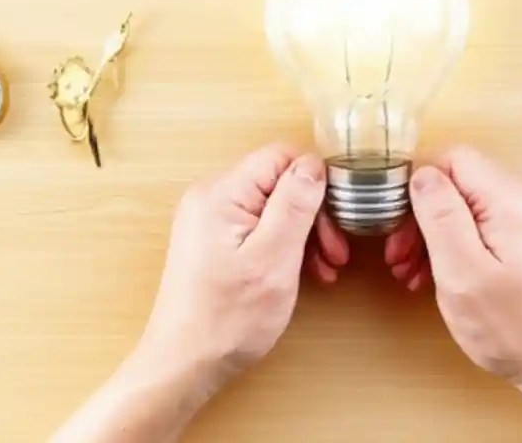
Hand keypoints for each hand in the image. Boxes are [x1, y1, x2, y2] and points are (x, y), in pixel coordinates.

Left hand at [146, 143, 344, 377]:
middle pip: (279, 182)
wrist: (184, 364)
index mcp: (222, 193)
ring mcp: (210, 220)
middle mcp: (211, 197)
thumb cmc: (227, 318)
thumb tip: (314, 164)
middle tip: (335, 254)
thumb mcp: (273, 258)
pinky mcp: (213, 240)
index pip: (281, 157)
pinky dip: (285, 245)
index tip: (337, 219)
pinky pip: (259, 227)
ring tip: (324, 269)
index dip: (317, 182)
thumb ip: (294, 205)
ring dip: (304, 234)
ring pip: (273, 206)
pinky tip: (303, 272)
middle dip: (314, 215)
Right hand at [385, 146, 521, 441]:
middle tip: (397, 257)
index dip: (418, 187)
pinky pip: (475, 225)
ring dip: (429, 234)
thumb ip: (441, 215)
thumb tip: (421, 175)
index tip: (398, 227)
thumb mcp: (462, 270)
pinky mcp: (520, 238)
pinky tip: (432, 275)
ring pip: (460, 205)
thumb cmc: (510, 324)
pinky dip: (449, 245)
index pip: (453, 159)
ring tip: (409, 272)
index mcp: (510, 197)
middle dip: (420, 215)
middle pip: (455, 182)